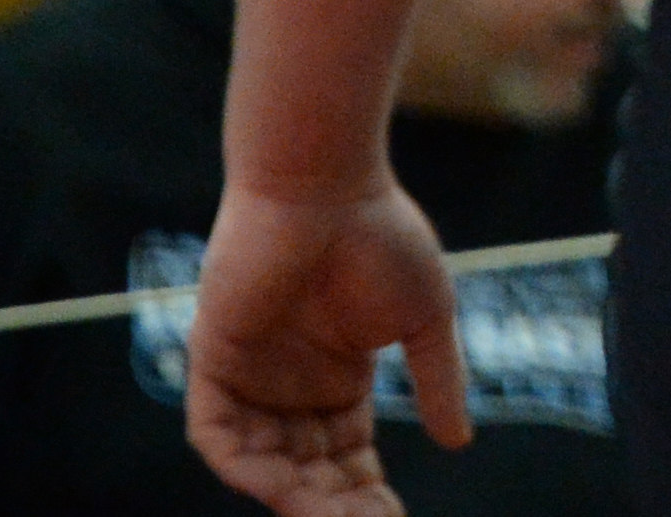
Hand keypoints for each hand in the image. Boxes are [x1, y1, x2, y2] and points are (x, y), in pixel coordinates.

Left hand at [187, 183, 469, 516]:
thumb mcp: (426, 316)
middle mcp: (290, 389)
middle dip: (333, 502)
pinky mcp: (212, 361)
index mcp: (338, 381)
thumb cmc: (381, 236)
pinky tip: (278, 481)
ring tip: (329, 512)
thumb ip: (438, 379)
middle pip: (307, 469)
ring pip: (263, 461)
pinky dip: (242, 462)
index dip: (365, 493)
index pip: (346, 457)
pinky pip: (215, 433)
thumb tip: (458, 442)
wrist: (327, 186)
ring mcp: (250, 379)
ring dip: (292, 492)